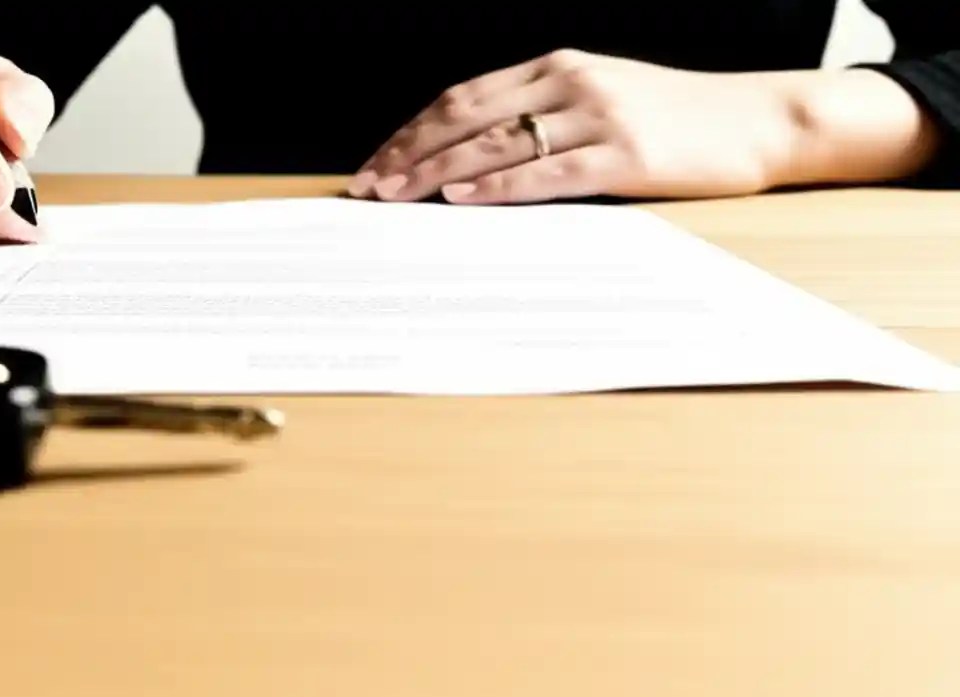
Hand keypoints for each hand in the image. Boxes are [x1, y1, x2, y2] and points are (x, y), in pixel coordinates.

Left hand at [346, 49, 801, 204]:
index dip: (412, 131)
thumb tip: (474, 157)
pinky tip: (460, 199)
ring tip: (396, 195)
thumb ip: (543, 115)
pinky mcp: (625, 155)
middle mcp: (570, 82)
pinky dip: (496, 187)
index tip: (376, 163)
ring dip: (437, 172)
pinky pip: (545, 171)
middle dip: (409, 152)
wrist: (757, 121)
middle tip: (368, 185)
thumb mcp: (602, 99)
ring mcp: (598, 116)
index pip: (463, 97)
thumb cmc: (676, 118)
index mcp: (558, 67)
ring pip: (496, 142)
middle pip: (465, 116)